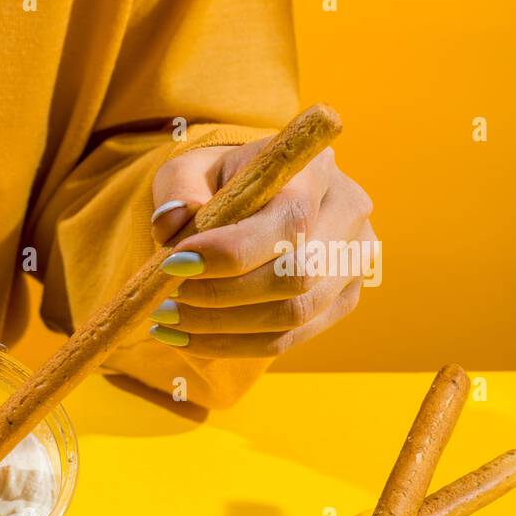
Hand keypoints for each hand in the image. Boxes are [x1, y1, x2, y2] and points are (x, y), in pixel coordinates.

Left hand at [147, 140, 374, 356]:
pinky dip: (231, 345)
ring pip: (293, 315)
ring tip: (166, 321)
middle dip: (221, 295)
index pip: (288, 221)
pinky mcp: (340, 300)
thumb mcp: (190, 170)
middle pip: (296, 275)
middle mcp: (348, 215)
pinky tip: (185, 338)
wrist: (257, 197)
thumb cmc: (220, 182)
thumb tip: (170, 223)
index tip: (172, 265)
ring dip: (221, 327)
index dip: (230, 252)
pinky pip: (287, 338)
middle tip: (163, 302)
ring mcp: (352, 262)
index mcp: (316, 171)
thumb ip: (177, 190)